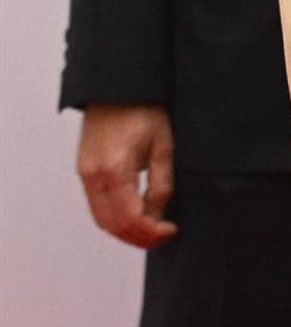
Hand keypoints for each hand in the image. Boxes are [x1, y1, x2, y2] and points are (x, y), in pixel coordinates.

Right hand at [76, 104, 177, 248]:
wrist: (118, 88)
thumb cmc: (144, 111)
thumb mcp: (163, 146)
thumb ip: (161, 183)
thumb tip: (158, 214)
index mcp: (115, 171)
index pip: (130, 217)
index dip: (151, 232)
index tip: (170, 232)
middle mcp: (94, 177)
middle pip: (111, 225)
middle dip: (137, 238)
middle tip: (162, 238)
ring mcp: (85, 175)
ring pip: (101, 218)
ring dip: (124, 231)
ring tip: (151, 231)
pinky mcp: (84, 171)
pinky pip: (96, 205)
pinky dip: (114, 218)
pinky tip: (134, 216)